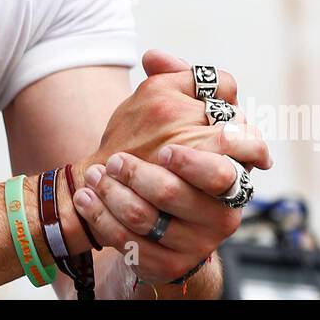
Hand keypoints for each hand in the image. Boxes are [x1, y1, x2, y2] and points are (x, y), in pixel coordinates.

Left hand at [71, 50, 272, 284]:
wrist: (147, 201)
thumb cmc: (164, 146)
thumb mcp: (172, 106)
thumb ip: (175, 77)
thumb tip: (153, 56)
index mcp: (232, 172)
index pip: (229, 169)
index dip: (197, 161)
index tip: (165, 152)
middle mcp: (222, 212)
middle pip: (181, 195)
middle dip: (144, 178)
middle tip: (117, 162)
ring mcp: (197, 241)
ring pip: (147, 219)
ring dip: (114, 193)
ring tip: (96, 174)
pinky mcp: (168, 263)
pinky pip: (130, 245)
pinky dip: (101, 219)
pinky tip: (88, 199)